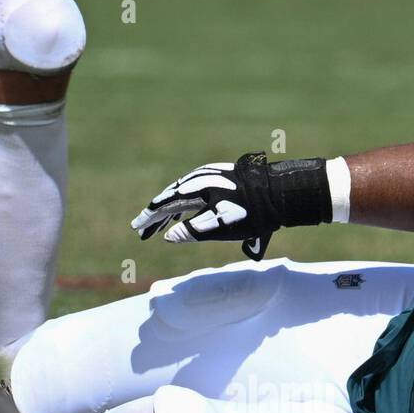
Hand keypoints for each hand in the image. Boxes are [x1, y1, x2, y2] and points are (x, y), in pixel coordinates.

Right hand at [130, 153, 277, 259]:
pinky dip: (182, 203)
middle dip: (155, 216)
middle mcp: (198, 179)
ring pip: (180, 194)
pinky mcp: (219, 177)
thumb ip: (192, 231)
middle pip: (169, 198)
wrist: (277, 192)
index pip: (164, 204)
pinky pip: (192, 190)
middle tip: (142, 232)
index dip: (149, 218)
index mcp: (195, 190)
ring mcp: (209, 176)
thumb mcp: (220, 226)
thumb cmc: (250, 213)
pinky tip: (182, 212)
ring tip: (159, 226)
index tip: (136, 229)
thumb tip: (167, 236)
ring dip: (168, 210)